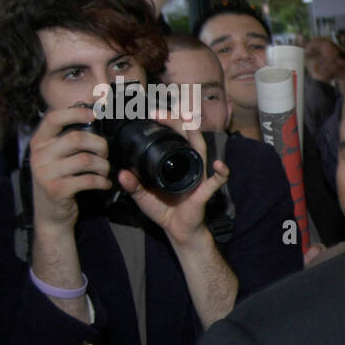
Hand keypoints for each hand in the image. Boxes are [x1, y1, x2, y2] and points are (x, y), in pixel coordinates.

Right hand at [27, 105, 111, 232]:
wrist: (51, 215)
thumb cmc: (59, 180)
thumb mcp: (57, 157)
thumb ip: (67, 138)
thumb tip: (91, 113)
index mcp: (39, 142)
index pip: (53, 118)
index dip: (75, 112)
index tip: (94, 113)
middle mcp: (39, 155)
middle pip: (76, 138)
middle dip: (99, 144)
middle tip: (106, 154)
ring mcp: (45, 173)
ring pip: (85, 159)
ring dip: (103, 165)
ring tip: (105, 171)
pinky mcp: (56, 189)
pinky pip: (88, 180)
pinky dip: (102, 181)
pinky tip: (104, 184)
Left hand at [117, 126, 228, 248]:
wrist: (177, 230)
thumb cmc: (164, 210)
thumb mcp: (143, 196)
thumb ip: (133, 185)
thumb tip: (122, 172)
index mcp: (173, 163)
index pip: (170, 138)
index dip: (163, 125)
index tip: (151, 116)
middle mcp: (187, 164)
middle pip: (185, 137)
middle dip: (176, 122)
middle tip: (161, 114)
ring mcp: (198, 176)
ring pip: (200, 150)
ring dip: (195, 134)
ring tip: (189, 121)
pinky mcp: (204, 192)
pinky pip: (216, 181)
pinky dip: (221, 173)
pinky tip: (219, 165)